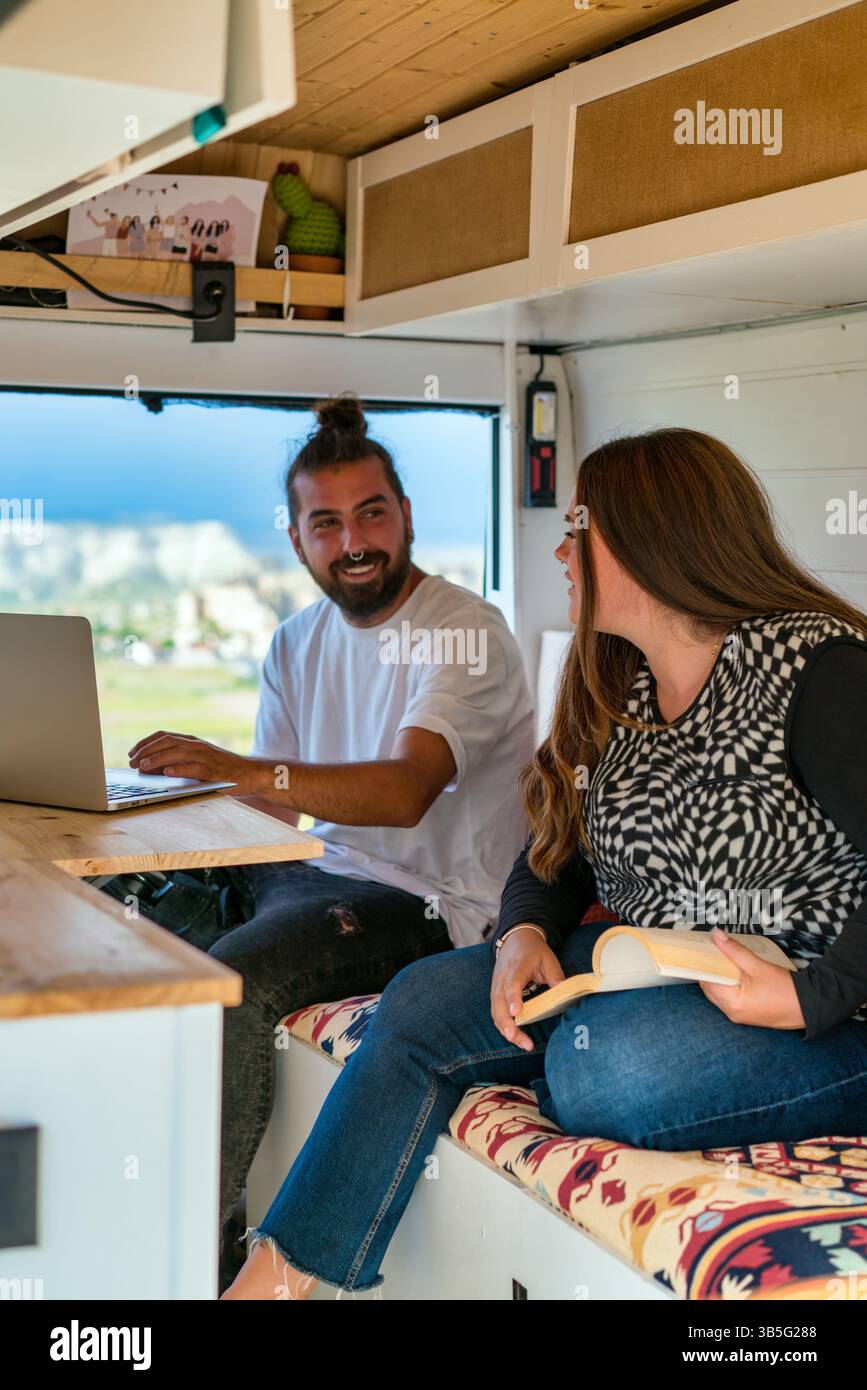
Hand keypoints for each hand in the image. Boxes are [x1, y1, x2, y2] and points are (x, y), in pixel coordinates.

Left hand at [128, 730, 260, 791]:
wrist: (250, 774)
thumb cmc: (221, 770)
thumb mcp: (197, 762)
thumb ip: (176, 762)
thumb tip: (149, 768)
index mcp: (192, 742)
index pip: (164, 736)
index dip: (145, 743)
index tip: (132, 752)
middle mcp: (197, 745)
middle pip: (167, 742)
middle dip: (147, 750)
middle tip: (132, 761)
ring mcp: (206, 757)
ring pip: (177, 752)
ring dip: (158, 759)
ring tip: (143, 766)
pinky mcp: (213, 771)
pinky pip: (194, 768)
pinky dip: (179, 769)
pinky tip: (167, 773)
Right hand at [490, 928, 564, 1050]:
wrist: (516, 939)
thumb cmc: (534, 951)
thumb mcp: (548, 959)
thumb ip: (556, 975)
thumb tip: (563, 992)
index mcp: (516, 967)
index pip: (512, 984)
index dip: (513, 999)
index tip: (516, 1013)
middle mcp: (502, 979)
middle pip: (499, 1004)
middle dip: (507, 1024)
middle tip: (518, 1039)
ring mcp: (496, 987)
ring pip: (495, 1012)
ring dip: (506, 1030)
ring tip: (523, 1044)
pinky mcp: (495, 994)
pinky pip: (496, 1013)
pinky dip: (504, 1027)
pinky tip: (516, 1037)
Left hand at [699, 927, 804, 1029]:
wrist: (809, 1006)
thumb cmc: (785, 989)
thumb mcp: (758, 966)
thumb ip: (734, 950)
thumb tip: (716, 936)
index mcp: (732, 1003)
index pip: (706, 981)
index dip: (703, 964)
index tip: (702, 949)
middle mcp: (732, 1012)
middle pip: (710, 988)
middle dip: (711, 970)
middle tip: (713, 951)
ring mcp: (739, 1016)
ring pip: (719, 994)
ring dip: (720, 978)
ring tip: (724, 959)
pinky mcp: (747, 1015)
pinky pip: (730, 999)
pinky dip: (729, 986)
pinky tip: (735, 973)